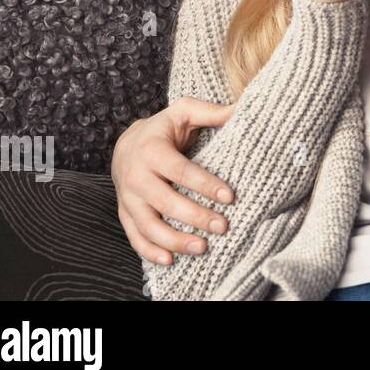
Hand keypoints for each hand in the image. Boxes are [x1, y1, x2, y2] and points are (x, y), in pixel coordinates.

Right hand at [112, 98, 236, 265]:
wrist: (126, 143)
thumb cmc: (164, 128)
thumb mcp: (184, 112)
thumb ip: (212, 112)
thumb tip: (244, 108)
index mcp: (152, 150)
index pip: (180, 171)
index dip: (205, 184)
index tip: (230, 196)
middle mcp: (136, 176)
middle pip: (165, 201)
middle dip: (195, 216)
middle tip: (223, 226)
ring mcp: (128, 197)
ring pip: (148, 225)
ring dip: (174, 240)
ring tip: (203, 248)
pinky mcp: (125, 213)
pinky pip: (135, 236)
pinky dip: (150, 251)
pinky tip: (170, 261)